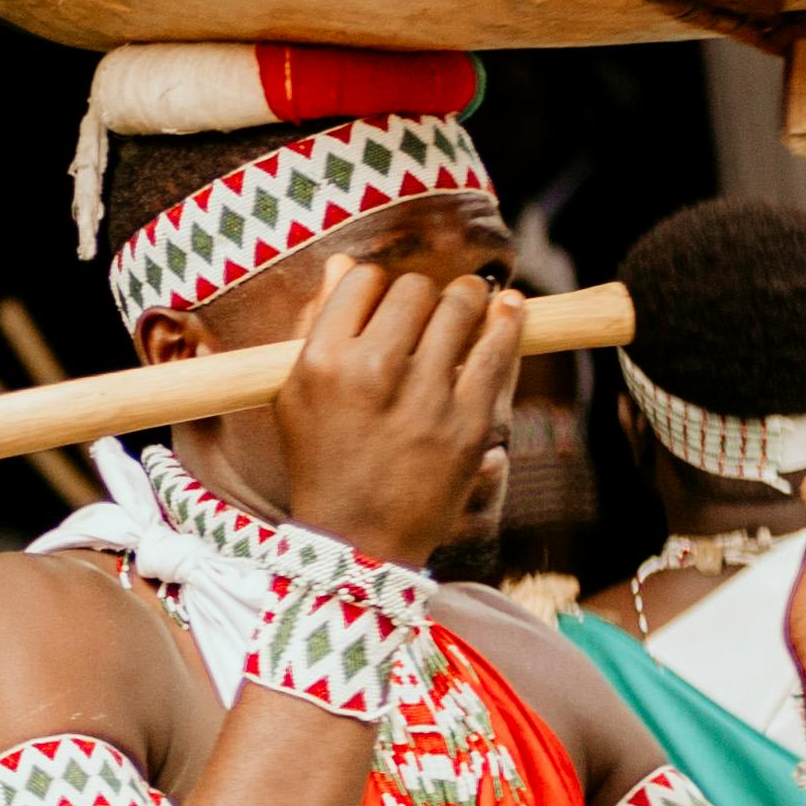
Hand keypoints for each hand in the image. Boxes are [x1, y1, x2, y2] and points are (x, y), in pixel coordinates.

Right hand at [272, 264, 518, 568]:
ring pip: (459, 307)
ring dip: (468, 297)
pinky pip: (497, 350)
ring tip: (471, 302)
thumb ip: (318, 327)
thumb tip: (344, 263)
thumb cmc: (322, 464)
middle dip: (424, 293)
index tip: (387, 303)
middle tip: (431, 307)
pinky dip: (507, 321)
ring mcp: (424, 397)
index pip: (362, 281)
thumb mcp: (296, 396)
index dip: (378, 285)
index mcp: (322, 362)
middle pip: (414, 289)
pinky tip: (509, 309)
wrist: (357, 542)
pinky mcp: (468, 422)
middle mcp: (371, 372)